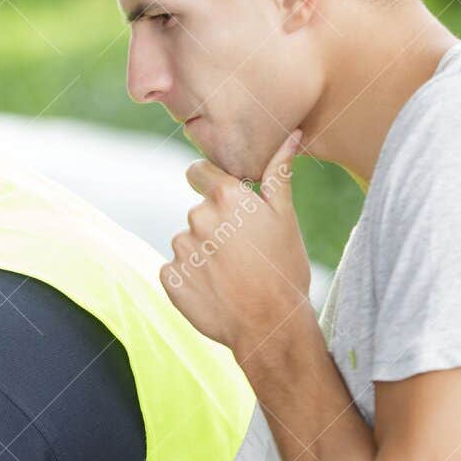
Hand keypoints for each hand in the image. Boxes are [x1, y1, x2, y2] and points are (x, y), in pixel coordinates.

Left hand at [162, 132, 311, 354]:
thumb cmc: (284, 269)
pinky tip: (215, 290)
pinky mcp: (169, 277)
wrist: (269, 324)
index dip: (210, 184)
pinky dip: (191, 278)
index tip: (224, 202)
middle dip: (214, 227)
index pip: (198, 173)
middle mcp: (197, 217)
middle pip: (197, 213)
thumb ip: (278, 174)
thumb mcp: (286, 218)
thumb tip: (291, 135)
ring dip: (203, 254)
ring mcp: (181, 248)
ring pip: (187, 243)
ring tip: (232, 275)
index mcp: (226, 196)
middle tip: (242, 253)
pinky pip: (176, 270)